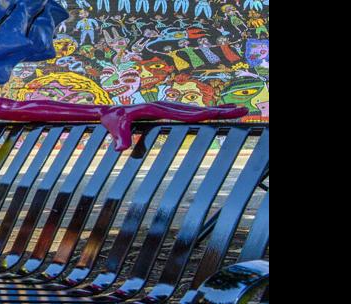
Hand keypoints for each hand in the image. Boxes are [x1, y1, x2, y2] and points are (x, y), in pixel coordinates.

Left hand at [100, 102, 248, 149]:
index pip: (188, 114)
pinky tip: (215, 114)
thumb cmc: (111, 119)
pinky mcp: (167, 111)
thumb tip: (120, 150)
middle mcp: (167, 106)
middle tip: (242, 110)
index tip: (222, 114)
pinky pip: (190, 112)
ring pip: (197, 109)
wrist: (107, 111)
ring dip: (217, 110)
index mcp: (160, 109)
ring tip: (237, 111)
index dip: (206, 115)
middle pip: (199, 109)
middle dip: (221, 110)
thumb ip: (119, 138)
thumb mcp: (114, 127)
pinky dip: (205, 113)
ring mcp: (168, 108)